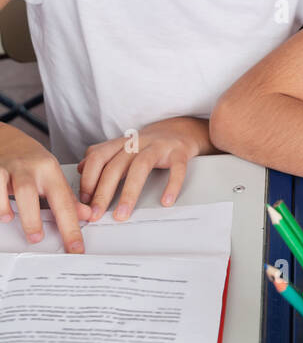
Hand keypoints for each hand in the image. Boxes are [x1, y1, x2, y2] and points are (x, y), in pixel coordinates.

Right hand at [1, 141, 90, 252]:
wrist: (10, 140)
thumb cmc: (33, 160)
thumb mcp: (52, 175)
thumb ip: (66, 197)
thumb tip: (85, 216)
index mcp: (50, 171)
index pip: (63, 201)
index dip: (70, 227)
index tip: (75, 247)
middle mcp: (31, 168)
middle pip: (31, 193)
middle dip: (33, 219)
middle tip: (37, 239)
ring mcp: (10, 169)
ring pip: (12, 189)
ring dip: (13, 209)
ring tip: (15, 224)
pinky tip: (3, 214)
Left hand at [77, 119, 202, 220]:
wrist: (182, 128)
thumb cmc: (150, 143)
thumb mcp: (124, 146)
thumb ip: (102, 155)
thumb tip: (80, 168)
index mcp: (122, 143)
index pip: (98, 157)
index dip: (88, 179)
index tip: (83, 202)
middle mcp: (138, 143)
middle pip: (116, 165)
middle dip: (103, 193)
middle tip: (97, 214)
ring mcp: (159, 146)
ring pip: (141, 166)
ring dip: (129, 192)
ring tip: (123, 213)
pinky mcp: (179, 151)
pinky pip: (176, 168)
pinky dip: (171, 185)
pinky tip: (165, 201)